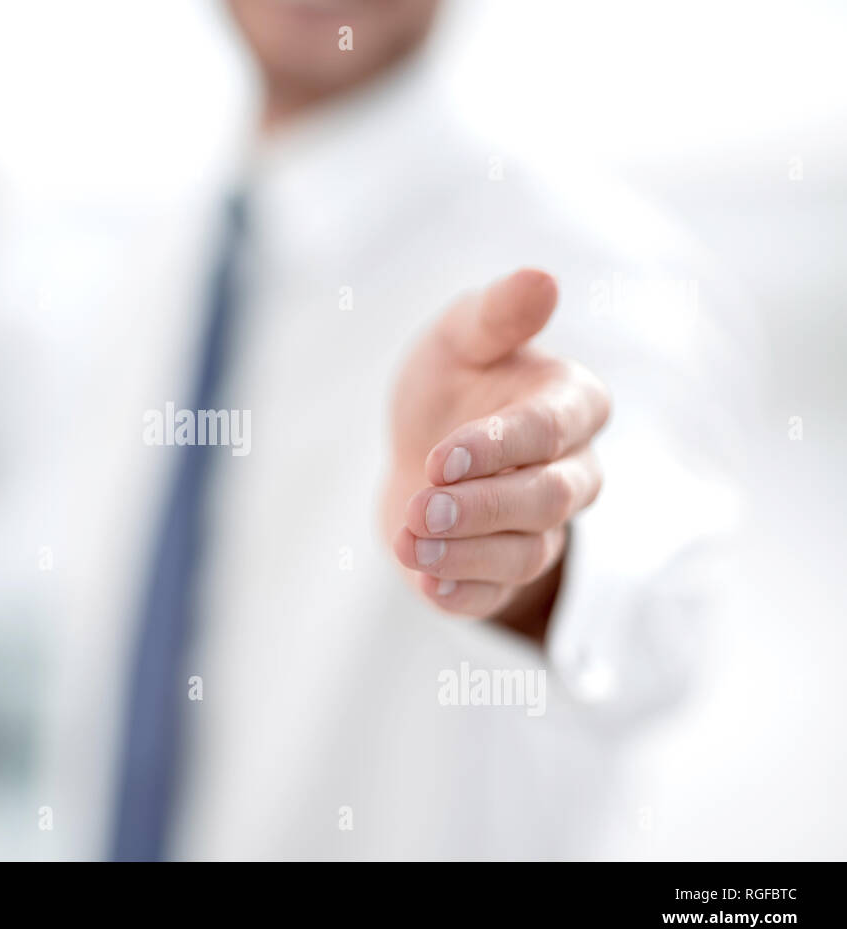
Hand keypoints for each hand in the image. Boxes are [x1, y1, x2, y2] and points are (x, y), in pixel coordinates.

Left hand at [383, 269, 610, 641]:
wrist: (418, 451)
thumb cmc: (452, 385)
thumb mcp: (461, 338)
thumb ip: (497, 315)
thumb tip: (542, 278)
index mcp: (571, 404)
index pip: (552, 429)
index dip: (500, 446)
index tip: (440, 457)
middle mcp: (573, 471)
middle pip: (548, 500)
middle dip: (484, 506)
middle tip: (424, 505)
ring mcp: (543, 529)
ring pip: (526, 552)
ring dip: (466, 553)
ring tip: (410, 544)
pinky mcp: (505, 574)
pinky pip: (498, 594)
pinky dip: (463, 595)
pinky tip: (425, 587)